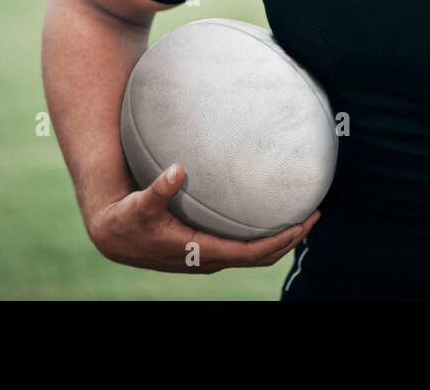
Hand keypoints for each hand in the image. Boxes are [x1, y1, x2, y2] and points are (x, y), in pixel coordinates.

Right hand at [87, 163, 320, 272]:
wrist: (113, 235)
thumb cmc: (128, 218)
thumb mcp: (140, 203)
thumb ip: (159, 188)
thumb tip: (178, 169)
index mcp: (199, 250)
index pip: (250, 252)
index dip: (278, 241)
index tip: (302, 224)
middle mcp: (208, 259)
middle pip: (260, 257)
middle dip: (289, 240)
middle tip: (316, 216)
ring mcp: (208, 257)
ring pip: (253, 255)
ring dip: (279, 240)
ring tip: (303, 217)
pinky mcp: (205, 250)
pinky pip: (242, 249)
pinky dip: (263, 238)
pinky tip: (271, 217)